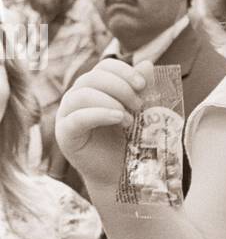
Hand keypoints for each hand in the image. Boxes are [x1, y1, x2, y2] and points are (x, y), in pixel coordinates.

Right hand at [55, 58, 152, 187]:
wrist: (121, 173)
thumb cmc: (128, 141)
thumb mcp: (139, 112)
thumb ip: (141, 90)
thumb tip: (147, 64)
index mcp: (94, 88)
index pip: (104, 67)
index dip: (123, 71)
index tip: (143, 85)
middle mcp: (77, 97)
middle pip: (92, 78)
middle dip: (120, 87)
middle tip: (139, 105)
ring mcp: (67, 115)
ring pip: (82, 94)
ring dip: (110, 101)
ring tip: (129, 119)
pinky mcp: (65, 134)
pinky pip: (77, 118)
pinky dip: (99, 114)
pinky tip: (118, 118)